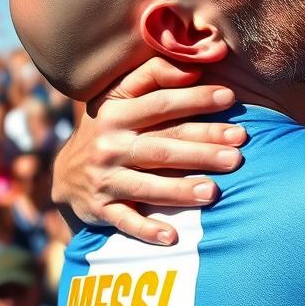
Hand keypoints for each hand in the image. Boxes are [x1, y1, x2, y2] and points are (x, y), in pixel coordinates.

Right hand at [53, 57, 247, 245]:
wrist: (66, 175)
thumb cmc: (110, 130)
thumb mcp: (119, 97)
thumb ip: (152, 76)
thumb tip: (194, 68)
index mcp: (116, 113)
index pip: (162, 104)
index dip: (196, 100)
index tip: (230, 98)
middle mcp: (109, 146)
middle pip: (162, 147)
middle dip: (202, 149)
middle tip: (237, 152)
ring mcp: (105, 179)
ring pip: (147, 186)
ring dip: (181, 190)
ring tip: (214, 191)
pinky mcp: (102, 209)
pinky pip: (126, 222)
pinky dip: (148, 231)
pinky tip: (173, 237)